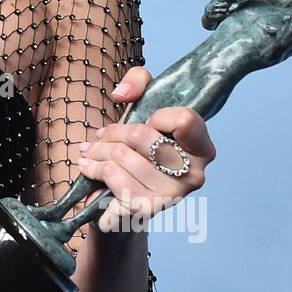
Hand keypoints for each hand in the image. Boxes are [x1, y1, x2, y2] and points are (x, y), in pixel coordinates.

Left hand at [75, 65, 215, 232]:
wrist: (121, 203)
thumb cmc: (137, 152)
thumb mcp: (143, 106)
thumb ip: (139, 81)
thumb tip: (121, 94)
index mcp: (202, 149)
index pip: (184, 119)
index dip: (157, 116)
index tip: (146, 123)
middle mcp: (194, 175)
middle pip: (142, 136)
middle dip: (112, 133)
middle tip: (98, 138)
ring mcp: (172, 195)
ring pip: (121, 155)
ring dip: (97, 152)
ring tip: (90, 153)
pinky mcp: (146, 209)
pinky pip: (112, 176)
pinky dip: (93, 168)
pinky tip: (88, 167)